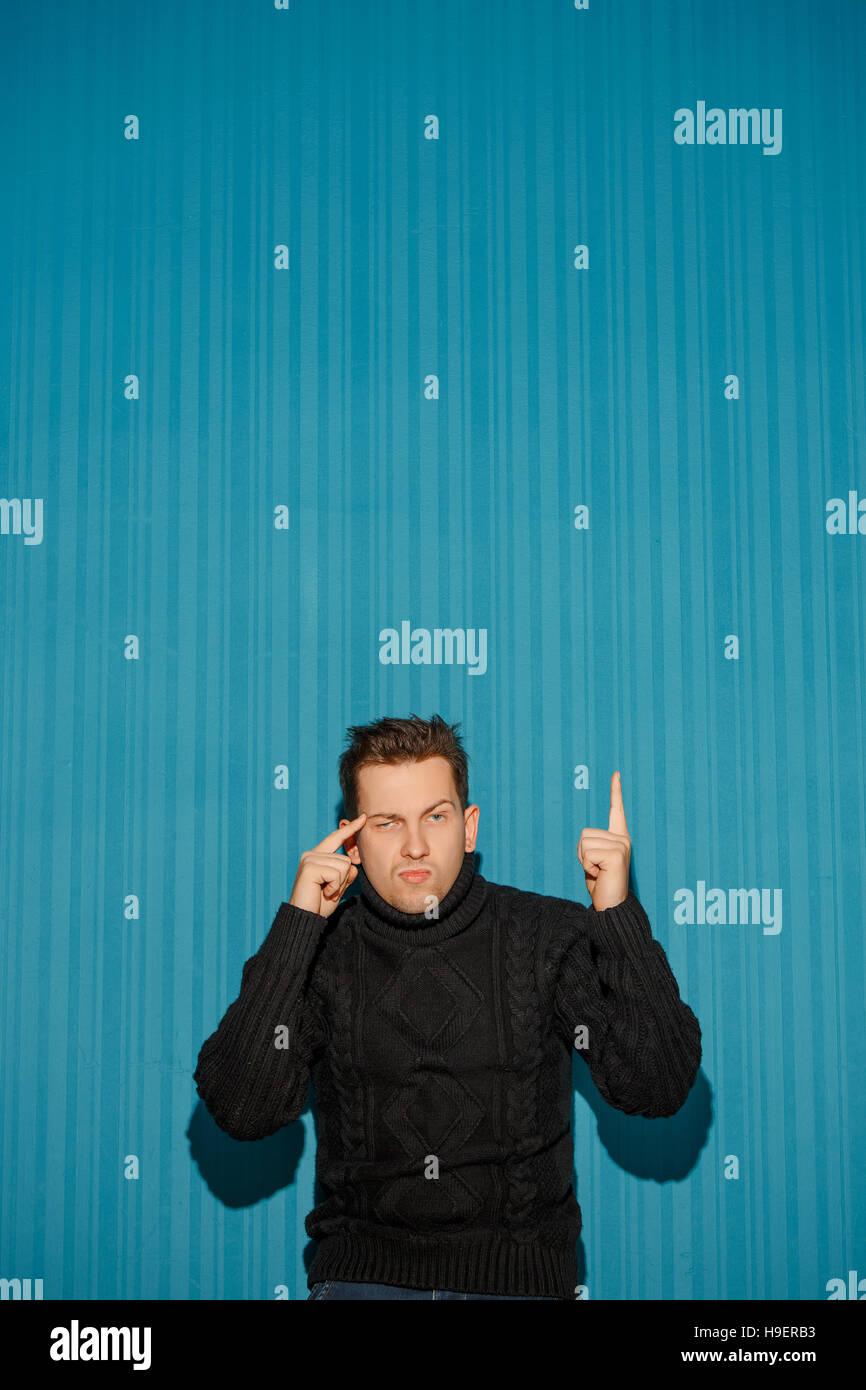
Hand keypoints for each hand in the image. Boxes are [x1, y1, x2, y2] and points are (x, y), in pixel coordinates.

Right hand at [288, 813, 366, 917]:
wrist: (305, 917)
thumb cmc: (319, 904)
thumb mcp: (338, 886)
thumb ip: (345, 873)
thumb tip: (354, 864)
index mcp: (317, 856)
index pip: (336, 838)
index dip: (350, 828)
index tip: (362, 818)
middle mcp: (312, 854)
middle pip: (345, 859)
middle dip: (343, 879)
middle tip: (329, 891)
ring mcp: (309, 859)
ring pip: (343, 866)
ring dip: (339, 884)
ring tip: (326, 892)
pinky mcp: (309, 867)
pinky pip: (336, 874)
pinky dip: (334, 887)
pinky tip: (324, 893)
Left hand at [577, 771, 630, 910]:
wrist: (611, 905)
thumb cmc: (601, 885)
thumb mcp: (593, 862)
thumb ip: (591, 847)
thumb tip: (585, 839)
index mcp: (619, 838)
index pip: (616, 810)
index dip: (616, 792)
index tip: (616, 773)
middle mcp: (622, 839)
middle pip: (584, 834)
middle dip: (582, 853)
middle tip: (595, 868)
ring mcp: (621, 845)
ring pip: (584, 843)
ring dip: (584, 860)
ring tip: (598, 871)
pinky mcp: (617, 854)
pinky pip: (587, 853)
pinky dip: (587, 866)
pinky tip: (600, 874)